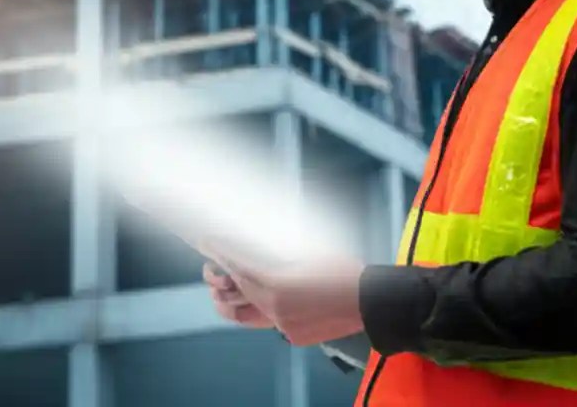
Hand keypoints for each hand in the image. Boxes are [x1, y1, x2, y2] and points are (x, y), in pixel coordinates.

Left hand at [199, 237, 365, 346]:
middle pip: (237, 291)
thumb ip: (275, 253)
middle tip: (214, 266)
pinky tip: (265, 297)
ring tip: (224, 289)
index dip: (220, 253)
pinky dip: (265, 308)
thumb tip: (255, 245)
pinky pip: (270, 321)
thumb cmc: (341, 269)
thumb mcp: (305, 251)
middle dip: (221, 277)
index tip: (206, 242)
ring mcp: (282, 324)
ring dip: (234, 299)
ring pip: (248, 312)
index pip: (237, 266)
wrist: (370, 300)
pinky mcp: (293, 335)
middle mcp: (274, 306)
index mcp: (275, 282)